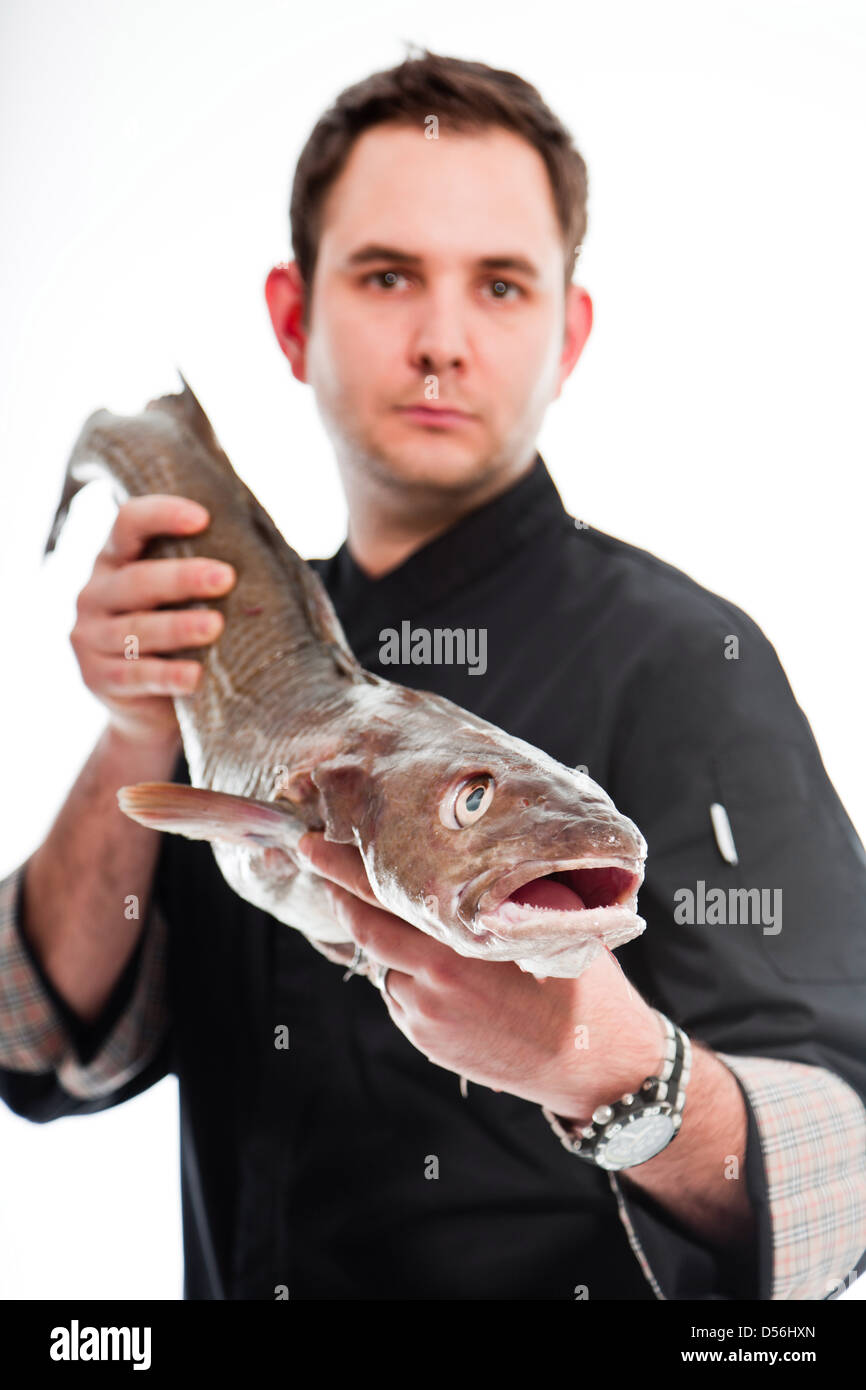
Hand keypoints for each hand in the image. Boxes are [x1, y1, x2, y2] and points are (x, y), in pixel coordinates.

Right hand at [69, 495, 235, 750]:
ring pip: (137, 629)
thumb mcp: (184, 599)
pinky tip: (196, 676)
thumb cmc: (180, 636)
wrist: (150, 708)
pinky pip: (135, 675)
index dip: (161, 515)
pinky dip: (167, 675)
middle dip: (182, 577)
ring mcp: (90, 637)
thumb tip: (270, 556)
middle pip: (137, 579)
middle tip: (226, 577)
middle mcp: (95, 593)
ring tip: (215, 626)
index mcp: (116, 559)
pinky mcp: (98, 678)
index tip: (203, 518)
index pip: (128, 523)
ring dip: (178, 626)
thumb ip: (203, 575)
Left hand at [297, 831, 664, 1119]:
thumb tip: (464, 854)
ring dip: (392, 941)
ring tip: (433, 932)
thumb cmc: (580, 982)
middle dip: (342, 895)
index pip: (384, 898)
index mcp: (461, 945)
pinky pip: (403, 995)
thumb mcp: (547, 925)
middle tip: (321, 861)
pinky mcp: (426, 1041)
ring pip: (386, 963)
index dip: (343, 869)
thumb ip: (498, 897)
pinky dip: (412, 977)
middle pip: (365, 930)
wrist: (593, 1063)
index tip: (313, 844)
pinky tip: (454, 979)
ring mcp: (426, 1016)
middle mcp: (435, 981)